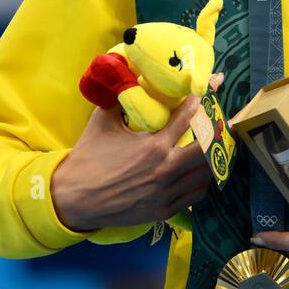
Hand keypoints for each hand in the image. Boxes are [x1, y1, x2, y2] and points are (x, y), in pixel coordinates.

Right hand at [51, 73, 224, 232]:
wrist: (73, 198)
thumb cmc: (88, 158)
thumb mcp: (102, 121)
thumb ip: (121, 99)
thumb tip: (128, 77)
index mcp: (153, 146)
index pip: (188, 118)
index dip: (198, 103)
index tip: (201, 96)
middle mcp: (165, 170)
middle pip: (208, 149)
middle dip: (213, 134)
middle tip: (215, 125)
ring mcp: (167, 193)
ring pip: (206, 174)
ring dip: (210, 159)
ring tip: (210, 148)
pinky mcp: (165, 211)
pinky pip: (196, 195)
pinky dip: (201, 182)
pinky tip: (197, 172)